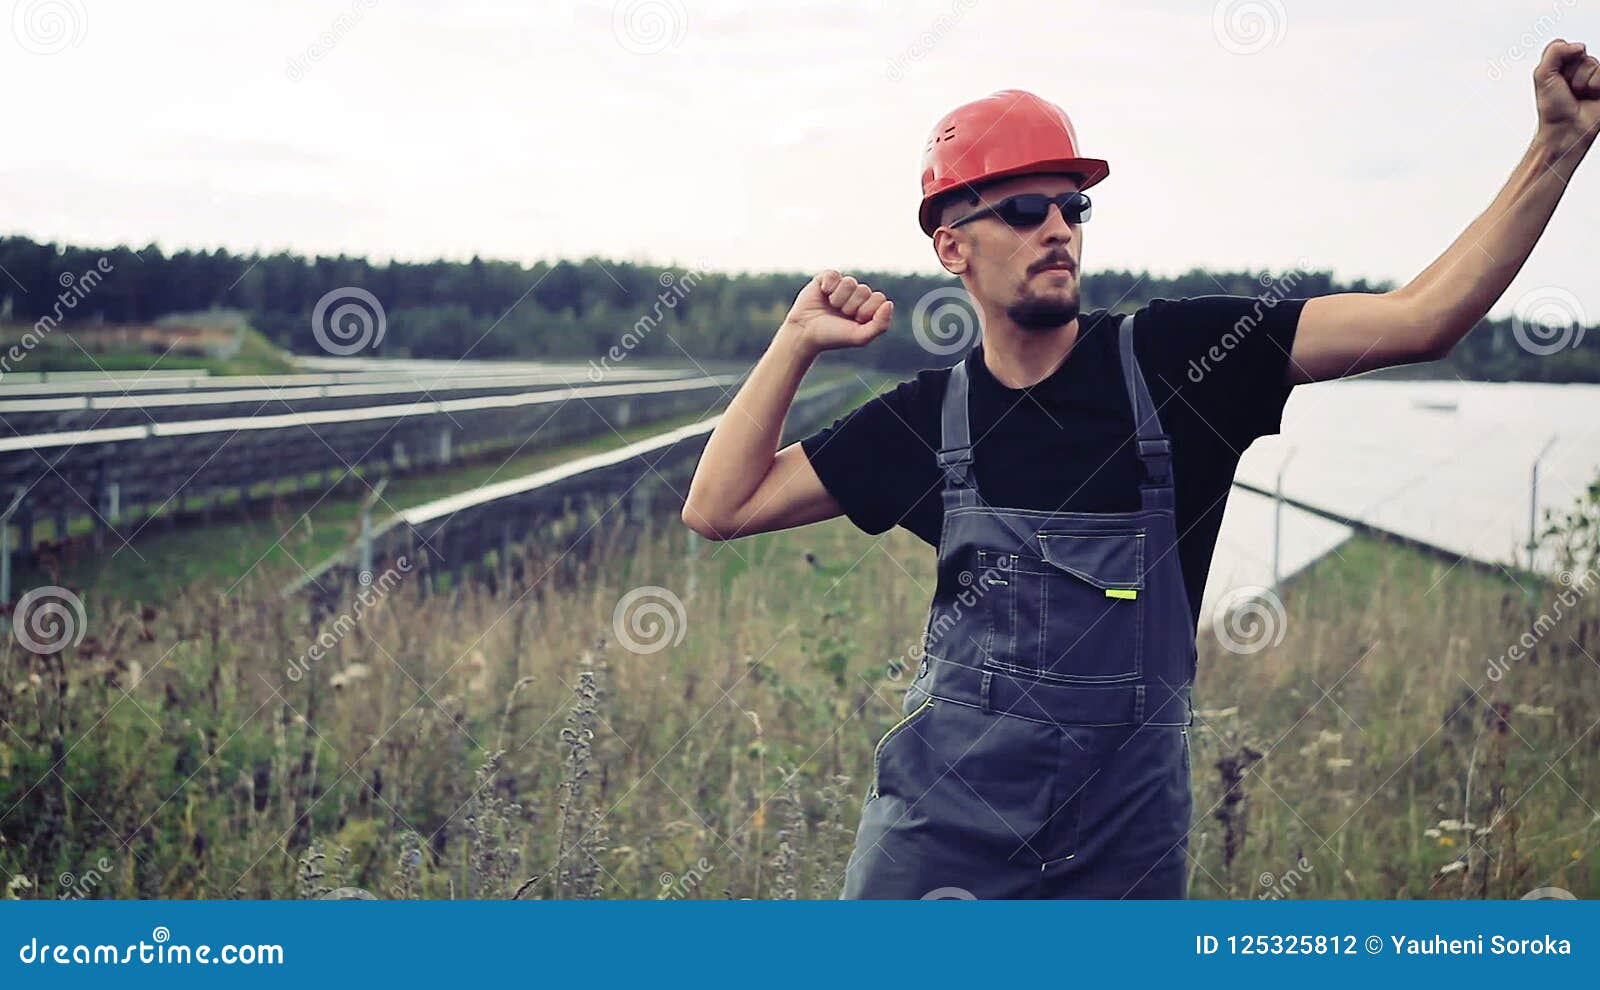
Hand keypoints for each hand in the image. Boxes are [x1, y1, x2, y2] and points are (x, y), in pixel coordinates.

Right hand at [781, 270, 893, 352]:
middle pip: (864, 291)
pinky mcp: (826, 278)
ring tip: (831, 306)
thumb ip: (880, 325)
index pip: (879, 298)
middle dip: (851, 306)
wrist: (805, 333)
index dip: (866, 310)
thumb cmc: (833, 336)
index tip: (854, 321)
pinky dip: (828, 287)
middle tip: (840, 315)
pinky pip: (834, 275)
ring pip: (850, 282)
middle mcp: (856, 295)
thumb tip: (889, 303)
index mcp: (867, 307)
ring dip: (839, 298)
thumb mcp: (860, 337)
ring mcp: (841, 286)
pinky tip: (823, 294)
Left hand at [1534, 39, 1599, 153]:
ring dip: (1585, 80)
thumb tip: (1579, 45)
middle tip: (1568, 89)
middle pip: (1581, 54)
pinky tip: (1592, 94)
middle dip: (1572, 72)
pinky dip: (1598, 83)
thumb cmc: (1552, 109)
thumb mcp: (1542, 76)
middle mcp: (1576, 69)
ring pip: (1594, 63)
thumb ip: (1554, 52)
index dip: (1560, 61)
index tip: (1555, 79)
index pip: (1564, 46)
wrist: (1566, 130)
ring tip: (1580, 94)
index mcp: (1559, 66)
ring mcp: (1592, 77)